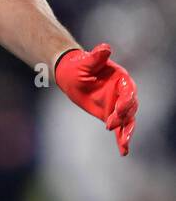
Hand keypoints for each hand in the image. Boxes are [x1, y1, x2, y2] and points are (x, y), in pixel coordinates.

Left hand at [54, 42, 137, 156]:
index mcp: (120, 78)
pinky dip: (122, 140)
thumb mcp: (85, 61)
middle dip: (123, 117)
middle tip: (110, 125)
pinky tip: (124, 152)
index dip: (125, 102)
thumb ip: (96, 57)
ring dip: (127, 132)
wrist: (70, 74)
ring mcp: (117, 104)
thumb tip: (105, 48)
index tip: (116, 111)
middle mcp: (122, 92)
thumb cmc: (78, 66)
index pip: (128, 91)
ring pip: (128, 120)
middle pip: (131, 107)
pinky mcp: (110, 114)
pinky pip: (119, 128)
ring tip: (124, 144)